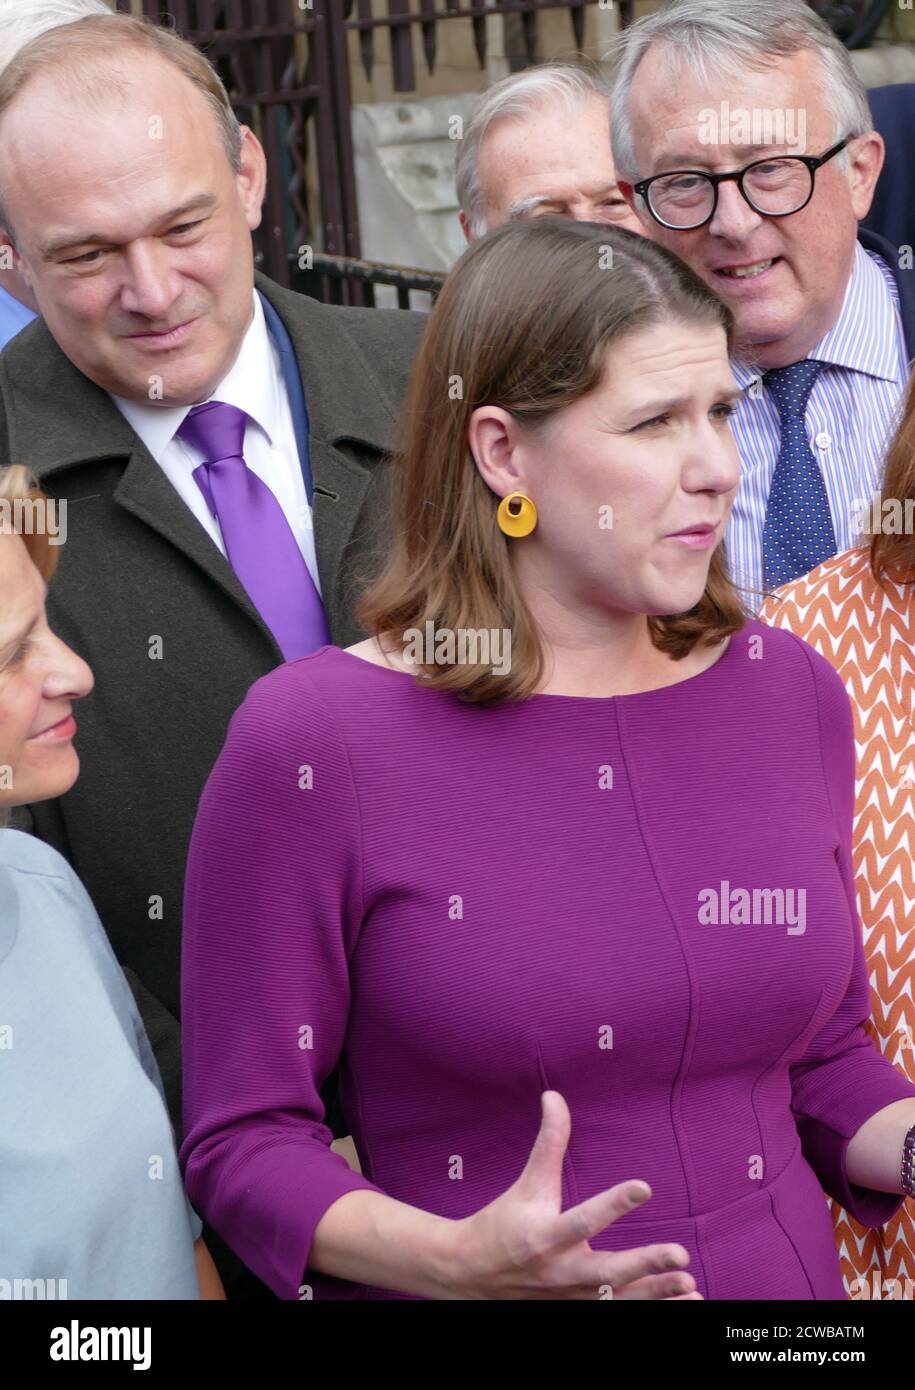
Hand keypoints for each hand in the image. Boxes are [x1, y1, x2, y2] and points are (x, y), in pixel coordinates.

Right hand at [440, 1090, 700, 1299]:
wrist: (471, 1274)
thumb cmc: (503, 1222)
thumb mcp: (527, 1183)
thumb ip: (548, 1142)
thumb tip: (554, 1095)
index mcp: (545, 1236)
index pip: (583, 1220)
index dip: (613, 1204)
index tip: (644, 1187)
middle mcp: (560, 1272)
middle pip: (607, 1273)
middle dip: (645, 1266)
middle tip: (682, 1255)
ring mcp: (571, 1298)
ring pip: (619, 1302)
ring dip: (657, 1296)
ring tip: (692, 1286)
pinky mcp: (578, 1311)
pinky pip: (619, 1314)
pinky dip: (653, 1310)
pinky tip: (686, 1304)